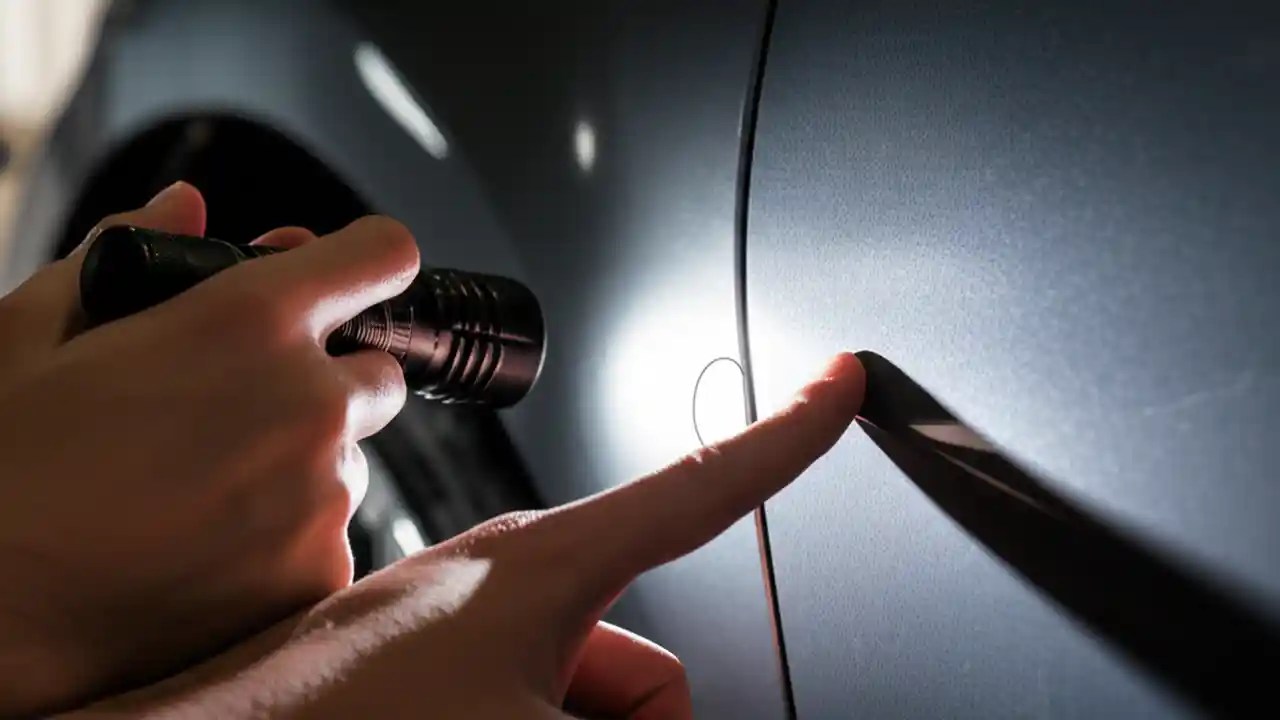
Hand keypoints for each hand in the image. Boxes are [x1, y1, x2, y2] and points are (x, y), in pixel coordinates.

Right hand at [0, 184, 419, 716]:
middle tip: (246, 411)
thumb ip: (126, 251)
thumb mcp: (36, 332)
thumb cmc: (5, 463)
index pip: (381, 255)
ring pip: (350, 465)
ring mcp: (323, 495)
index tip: (355, 278)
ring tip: (203, 493)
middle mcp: (309, 403)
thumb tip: (185, 206)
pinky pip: (329, 541)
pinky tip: (209, 550)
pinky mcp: (320, 573)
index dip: (369, 261)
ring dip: (303, 469)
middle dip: (331, 382)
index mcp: (251, 321)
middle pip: (379, 374)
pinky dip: (289, 544)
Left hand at [68, 353, 864, 718]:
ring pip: (592, 699)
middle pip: (652, 667)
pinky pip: (537, 705)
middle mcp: (518, 585)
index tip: (839, 382)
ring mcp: (478, 633)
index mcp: (549, 566)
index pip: (708, 482)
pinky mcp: (445, 671)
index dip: (792, 431)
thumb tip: (671, 712)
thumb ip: (629, 717)